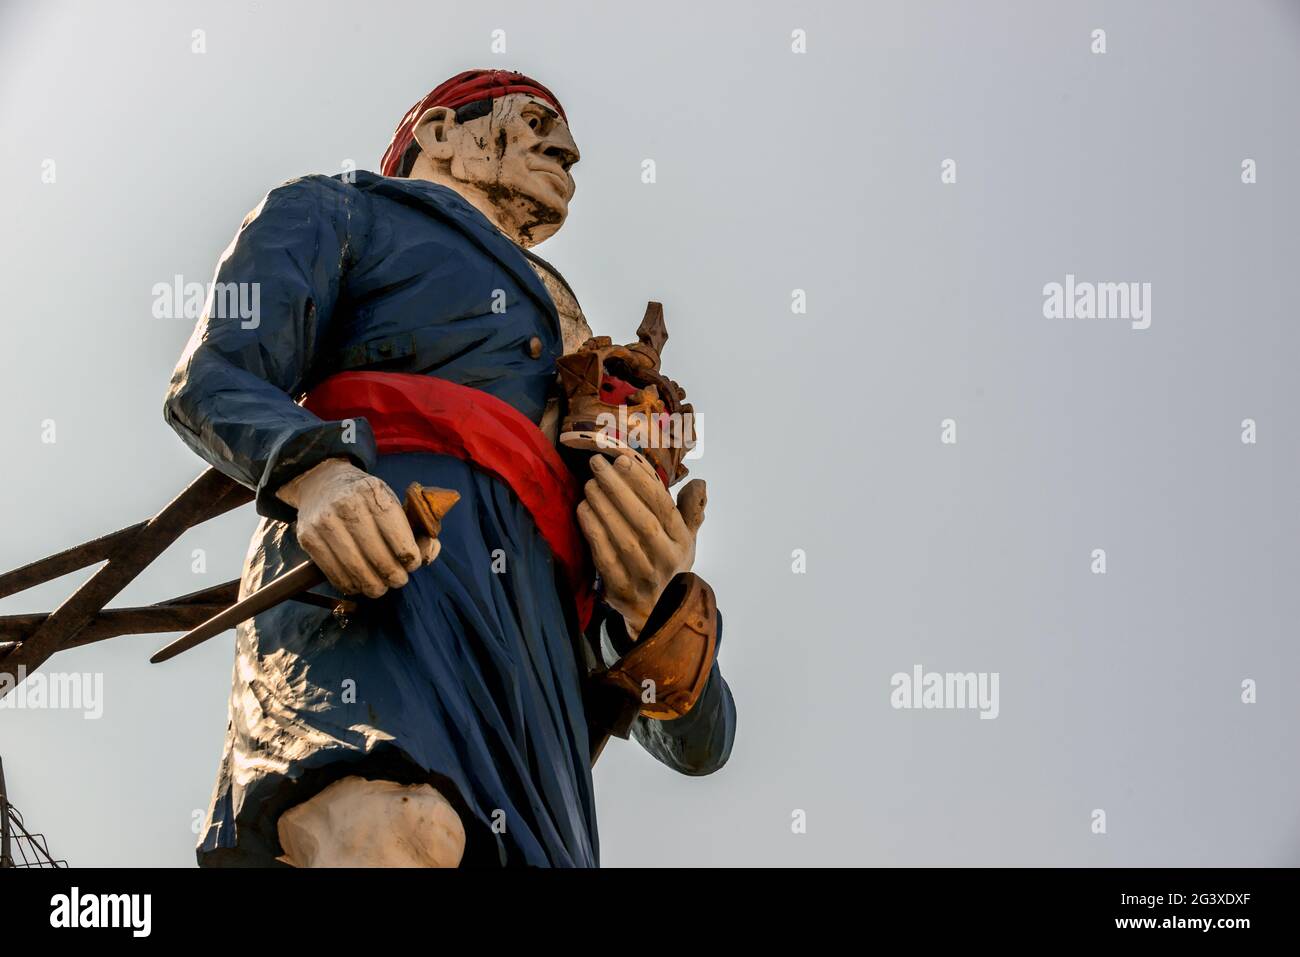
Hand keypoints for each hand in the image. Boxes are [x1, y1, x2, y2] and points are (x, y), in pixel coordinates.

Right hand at [276, 457, 438, 597]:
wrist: (322, 484)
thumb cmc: (366, 499)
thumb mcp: (392, 501)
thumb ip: (416, 528)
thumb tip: (428, 556)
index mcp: (374, 492)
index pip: (399, 537)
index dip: (410, 558)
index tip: (412, 564)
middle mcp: (347, 505)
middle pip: (378, 557)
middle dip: (394, 576)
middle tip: (398, 581)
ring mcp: (324, 522)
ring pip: (356, 569)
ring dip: (373, 586)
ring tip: (380, 587)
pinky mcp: (307, 538)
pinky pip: (333, 573)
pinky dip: (350, 585)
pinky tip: (359, 584)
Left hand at [576, 451, 706, 638]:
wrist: (659, 614)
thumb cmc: (668, 565)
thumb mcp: (686, 539)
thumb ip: (691, 509)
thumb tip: (699, 482)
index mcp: (682, 541)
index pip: (663, 506)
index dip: (642, 482)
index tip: (622, 460)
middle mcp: (666, 559)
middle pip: (642, 519)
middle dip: (618, 489)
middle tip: (598, 465)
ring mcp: (644, 577)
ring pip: (623, 538)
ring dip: (604, 508)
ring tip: (589, 484)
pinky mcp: (621, 590)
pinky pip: (605, 558)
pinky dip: (593, 532)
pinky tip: (583, 510)